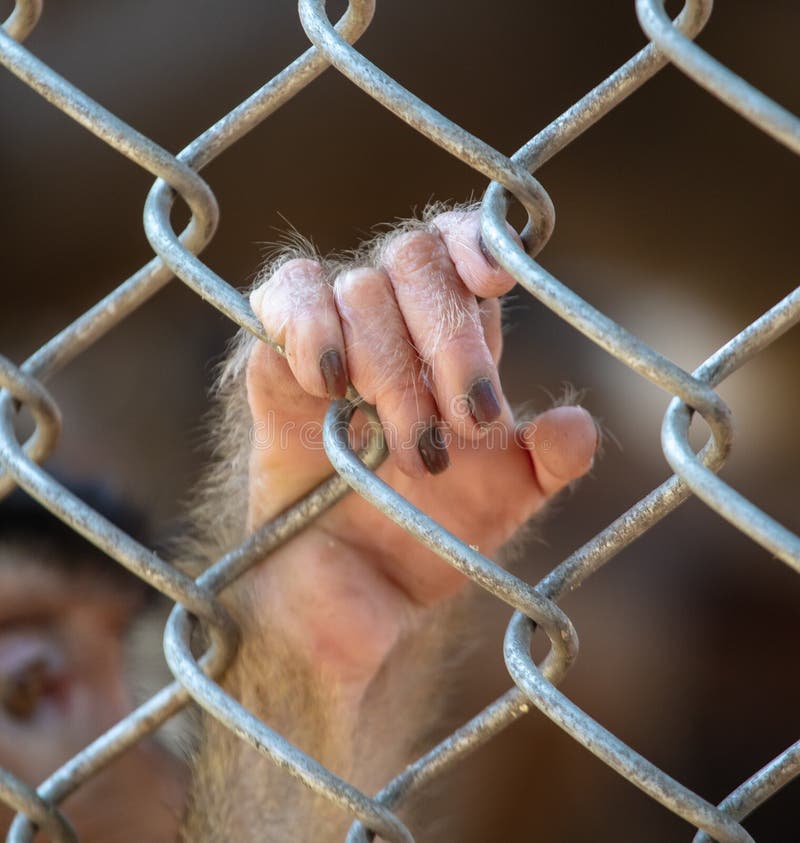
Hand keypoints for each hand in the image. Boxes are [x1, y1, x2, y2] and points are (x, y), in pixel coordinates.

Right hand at [243, 206, 597, 688]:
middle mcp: (394, 321)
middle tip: (469, 422)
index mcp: (454, 339)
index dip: (477, 242)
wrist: (342, 589)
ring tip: (410, 451)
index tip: (494, 280)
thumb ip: (544, 463)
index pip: (461, 244)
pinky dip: (308, 326)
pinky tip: (329, 383)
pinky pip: (284, 297)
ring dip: (391, 367)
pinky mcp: (275, 357)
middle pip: (416, 260)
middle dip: (449, 337)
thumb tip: (576, 427)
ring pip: (360, 289)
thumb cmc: (425, 534)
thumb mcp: (502, 503)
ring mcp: (332, 334)